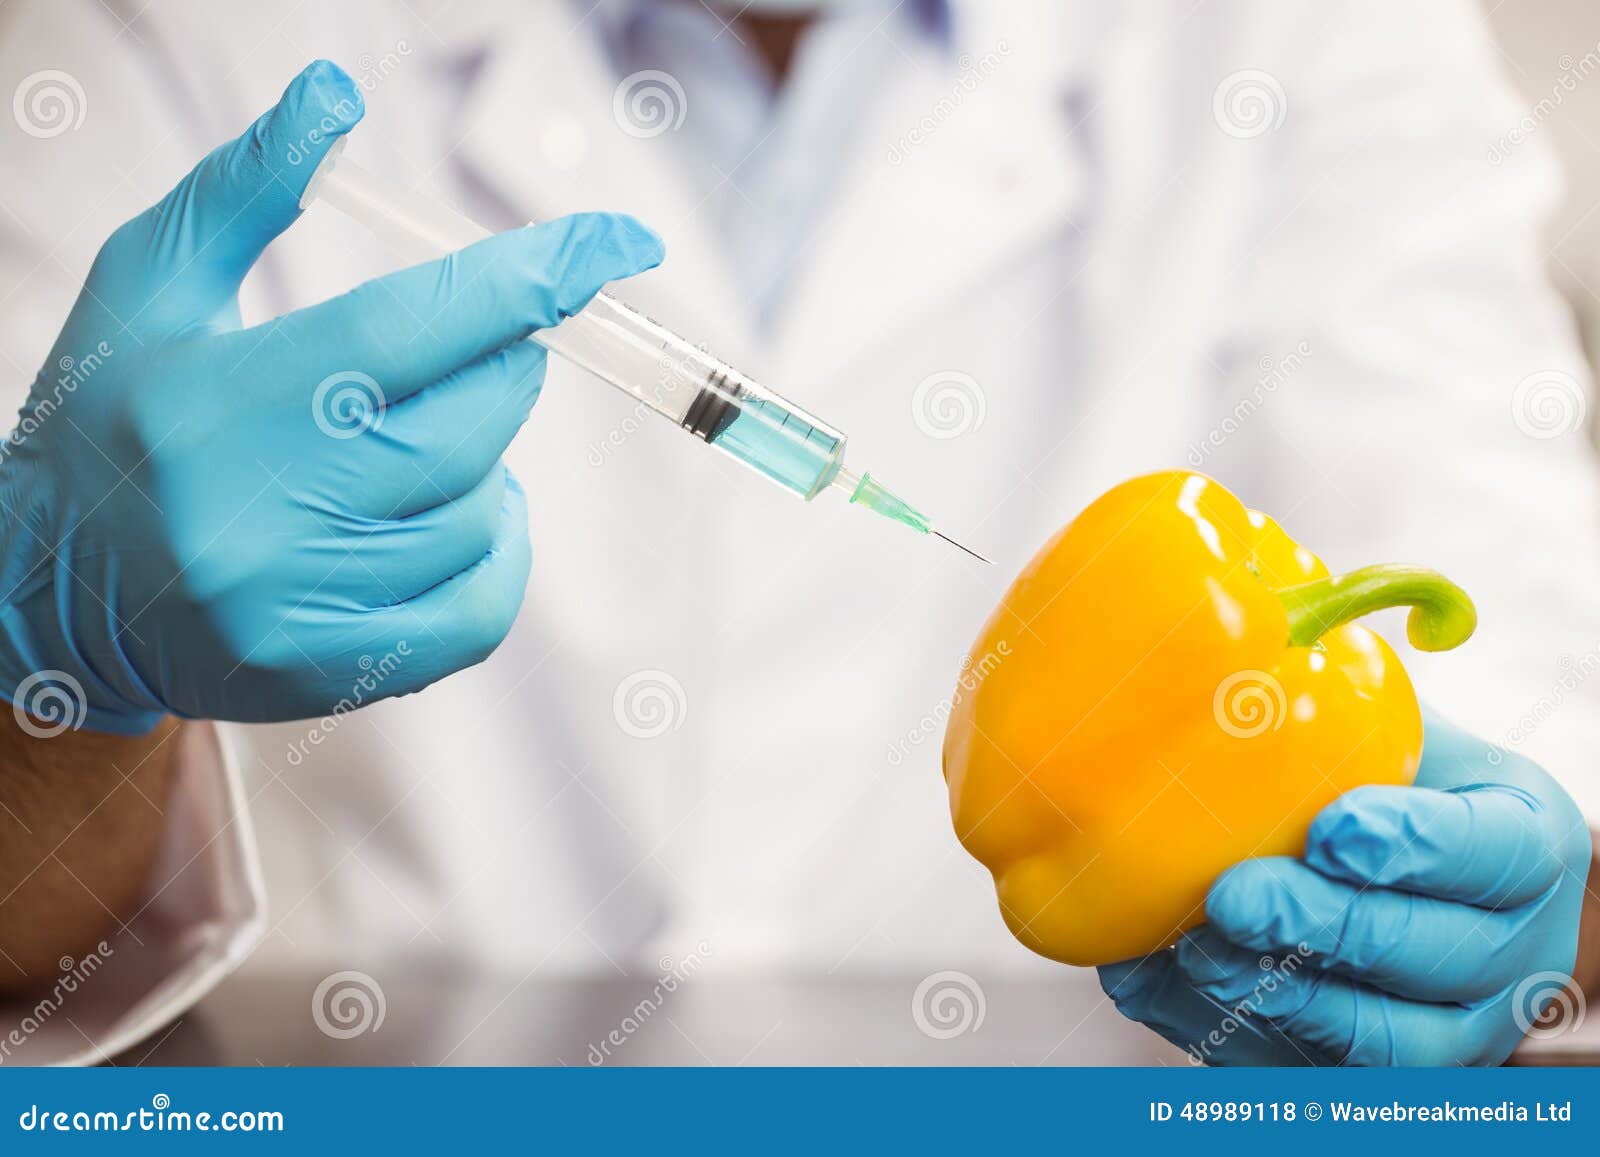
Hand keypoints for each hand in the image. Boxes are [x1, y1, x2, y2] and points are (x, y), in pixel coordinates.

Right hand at [0, 61, 662, 732]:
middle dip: (504, 365)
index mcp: (222, 401)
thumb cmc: (112, 417)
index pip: (414, 326)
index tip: (614, 242)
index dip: (530, 276)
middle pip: (470, 424)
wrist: (42, 588)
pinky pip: (477, 610)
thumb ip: (247, 187)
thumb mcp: (151, 284)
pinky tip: (466, 514)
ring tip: (432, 433)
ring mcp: (296, 605)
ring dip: (490, 458)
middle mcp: (262, 513)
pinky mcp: (323, 672)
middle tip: (486, 342)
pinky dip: (501, 552)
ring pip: (479, 512)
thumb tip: (337, 93)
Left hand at [1099, 711, 1591, 1064]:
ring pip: (1384, 1042)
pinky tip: (1160, 981)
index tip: (1335, 826)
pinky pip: (1305, 1074)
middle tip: (1238, 895)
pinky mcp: (1368, 1072)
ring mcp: (1448, 1024)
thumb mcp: (1387, 724)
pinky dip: (1226, 1033)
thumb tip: (1249, 619)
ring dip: (1285, 998)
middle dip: (1332, 929)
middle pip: (1437, 957)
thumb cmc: (1376, 778)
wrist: (1386, 871)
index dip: (1417, 845)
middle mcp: (1505, 946)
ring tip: (1199, 950)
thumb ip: (1345, 691)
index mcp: (1522, 843)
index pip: (1494, 852)